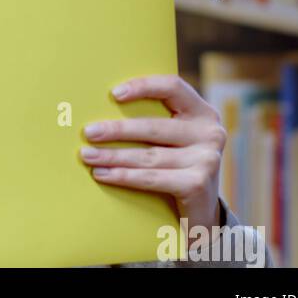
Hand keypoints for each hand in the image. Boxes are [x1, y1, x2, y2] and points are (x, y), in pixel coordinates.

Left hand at [79, 75, 223, 232]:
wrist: (202, 211)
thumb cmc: (178, 166)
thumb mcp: (175, 139)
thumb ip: (155, 121)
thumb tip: (103, 108)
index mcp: (203, 112)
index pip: (173, 87)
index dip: (143, 86)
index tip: (114, 94)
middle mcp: (210, 133)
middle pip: (154, 127)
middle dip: (117, 130)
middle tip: (88, 132)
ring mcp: (207, 160)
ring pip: (148, 155)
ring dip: (112, 156)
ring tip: (87, 155)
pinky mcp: (197, 185)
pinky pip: (151, 178)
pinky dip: (123, 176)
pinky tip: (102, 174)